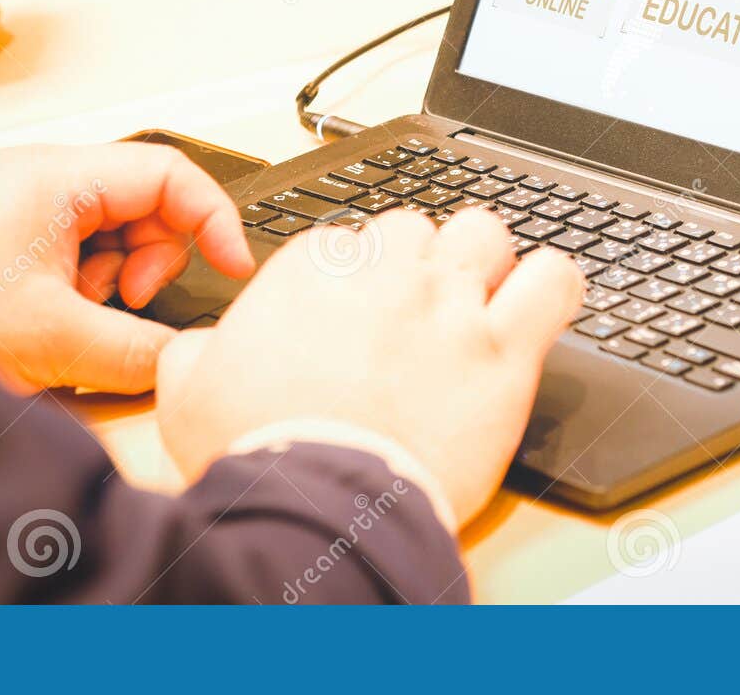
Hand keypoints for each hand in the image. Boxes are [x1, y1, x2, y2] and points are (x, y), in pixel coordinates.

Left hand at [0, 143, 254, 394]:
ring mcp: (15, 206)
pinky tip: (49, 325)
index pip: (168, 172)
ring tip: (71, 322)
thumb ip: (140, 350)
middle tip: (123, 305)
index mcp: (54, 176)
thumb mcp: (56, 341)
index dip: (212, 219)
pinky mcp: (0, 237)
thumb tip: (188, 356)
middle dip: (148, 263)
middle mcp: (35, 178)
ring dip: (110, 284)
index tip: (232, 265)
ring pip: (110, 235)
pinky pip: (72, 254)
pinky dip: (79, 293)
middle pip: (143, 205)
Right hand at [157, 207, 582, 527]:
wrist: (316, 510)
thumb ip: (197, 348)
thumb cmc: (258, 454)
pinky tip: (537, 306)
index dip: (355, 283)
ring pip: (484, 233)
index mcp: (314, 269)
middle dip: (415, 265)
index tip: (355, 321)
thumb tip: (203, 344)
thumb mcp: (186, 390)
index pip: (350, 242)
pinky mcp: (504, 351)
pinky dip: (550, 287)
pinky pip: (554, 282)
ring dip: (481, 262)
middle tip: (411, 318)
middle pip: (416, 229)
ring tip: (476, 305)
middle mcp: (388, 272)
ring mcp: (450, 306)